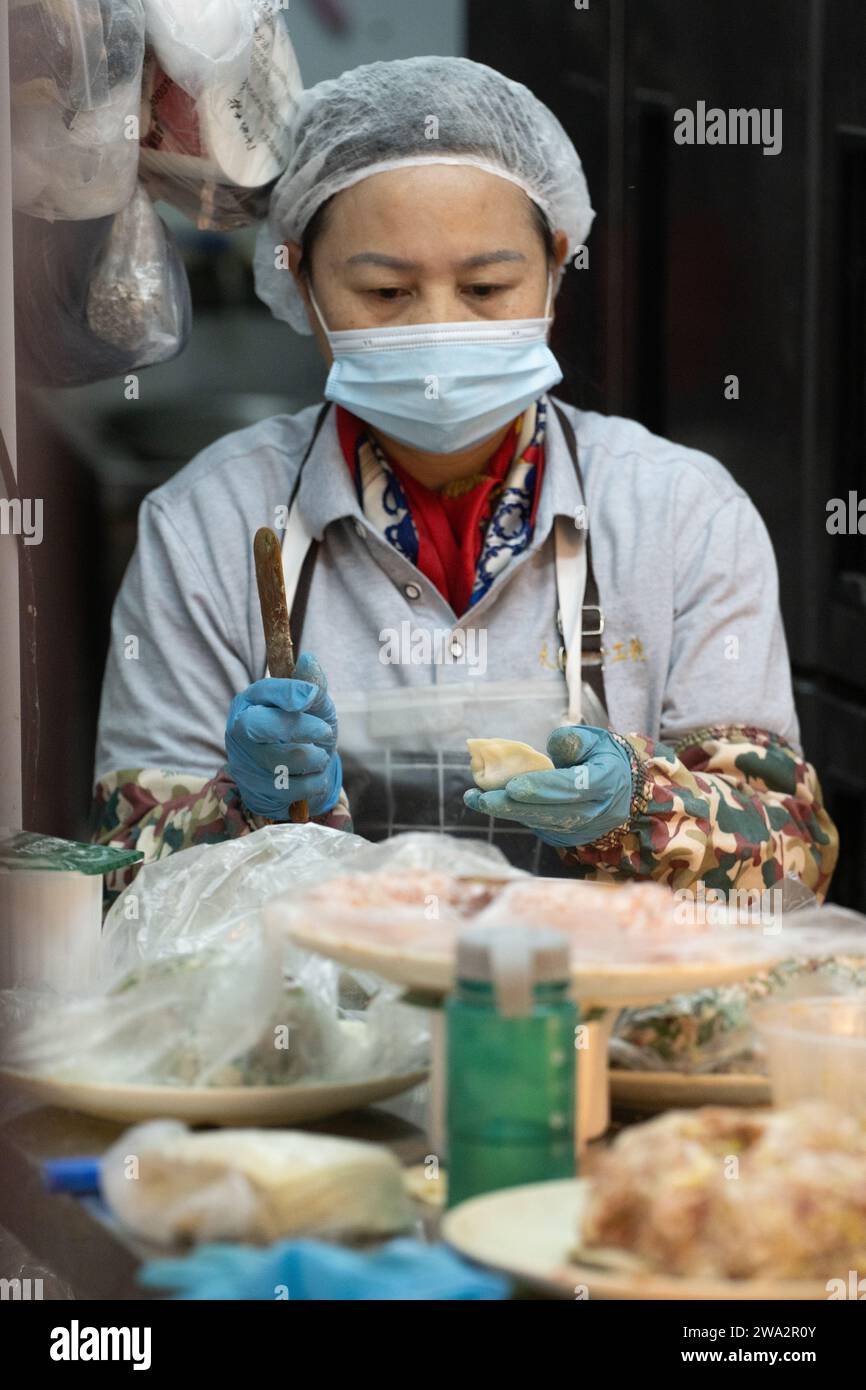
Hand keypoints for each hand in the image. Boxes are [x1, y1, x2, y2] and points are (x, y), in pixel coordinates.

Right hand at [225, 652, 340, 818]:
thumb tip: (309, 660)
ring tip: (319, 755)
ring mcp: (244, 762)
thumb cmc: (304, 731)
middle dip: (301, 728)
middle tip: (325, 732)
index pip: (264, 691)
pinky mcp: (255, 790)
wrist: (296, 774)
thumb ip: (312, 686)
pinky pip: (294, 787)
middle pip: (261, 726)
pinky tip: (313, 775)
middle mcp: (239, 729)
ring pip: (284, 760)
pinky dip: (315, 781)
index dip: (289, 692)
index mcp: (250, 701)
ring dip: (315, 757)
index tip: (312, 696)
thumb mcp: (313, 707)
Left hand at [463, 725, 633, 847]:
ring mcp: (582, 829)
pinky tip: (492, 804)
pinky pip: (539, 826)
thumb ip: (575, 740)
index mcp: (606, 783)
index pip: (571, 788)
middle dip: (512, 806)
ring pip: (541, 822)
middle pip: (550, 812)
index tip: (513, 786)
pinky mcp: (569, 836)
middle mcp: (595, 812)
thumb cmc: (604, 758)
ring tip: (475, 799)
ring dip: (506, 812)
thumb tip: (553, 746)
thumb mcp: (597, 740)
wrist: (624, 788)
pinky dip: (515, 815)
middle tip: (480, 798)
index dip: (542, 788)